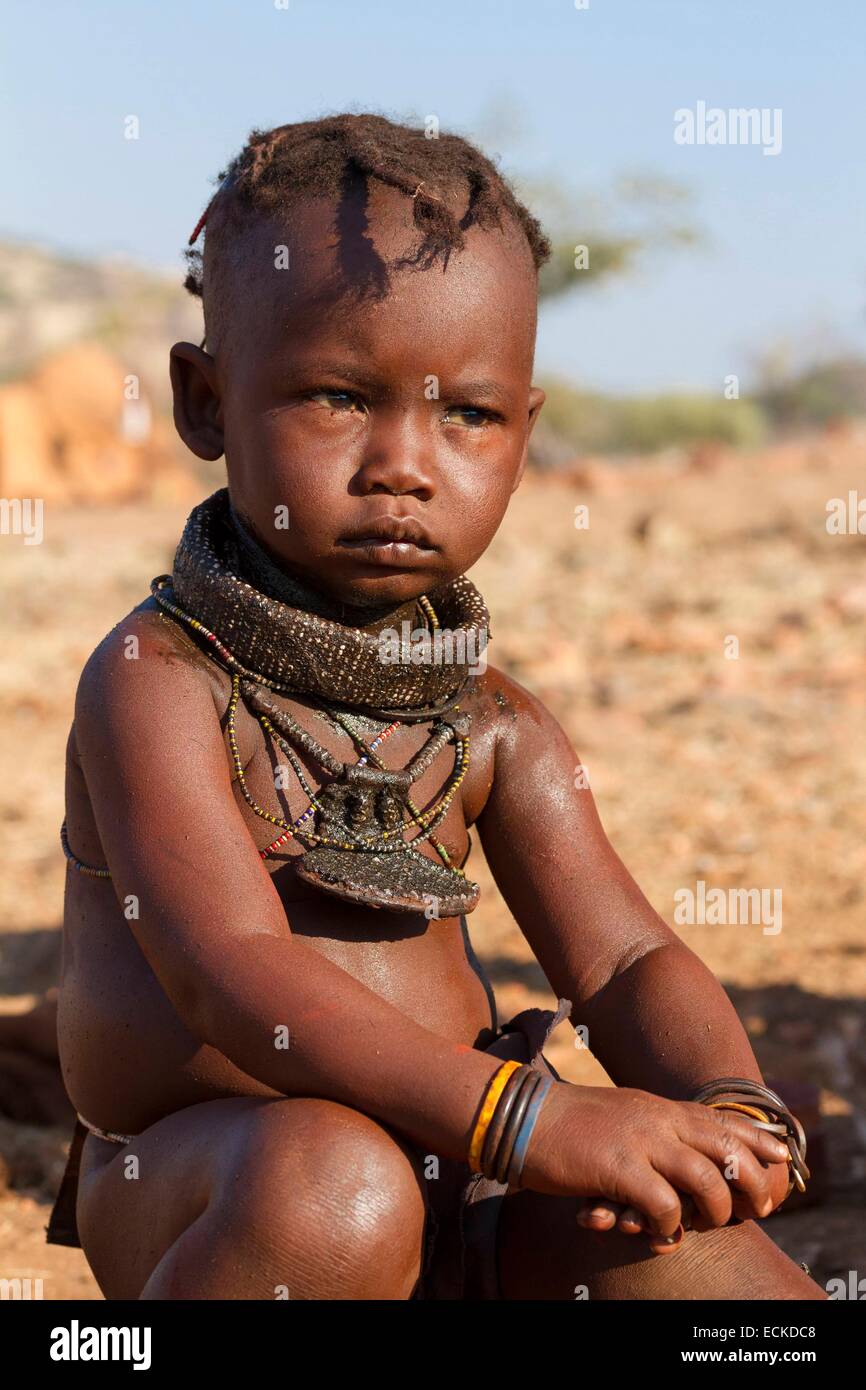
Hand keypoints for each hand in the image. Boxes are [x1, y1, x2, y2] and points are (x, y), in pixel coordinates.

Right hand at [520, 1084, 792, 1252]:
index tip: (783, 1153)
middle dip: (750, 1179)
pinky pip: (663, 1206)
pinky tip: (660, 1235)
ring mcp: (639, 1141)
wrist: (519, 1115)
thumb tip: (679, 1152)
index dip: (756, 1137)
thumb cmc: (566, 1125)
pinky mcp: (617, 1167)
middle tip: (760, 1207)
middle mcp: (656, 1118)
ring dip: (711, 1210)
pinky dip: (669, 1228)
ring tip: (701, 1226)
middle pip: (724, 1145)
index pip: (720, 1118)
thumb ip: (651, 1129)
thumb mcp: (619, 1115)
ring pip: (704, 1179)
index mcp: (657, 1107)